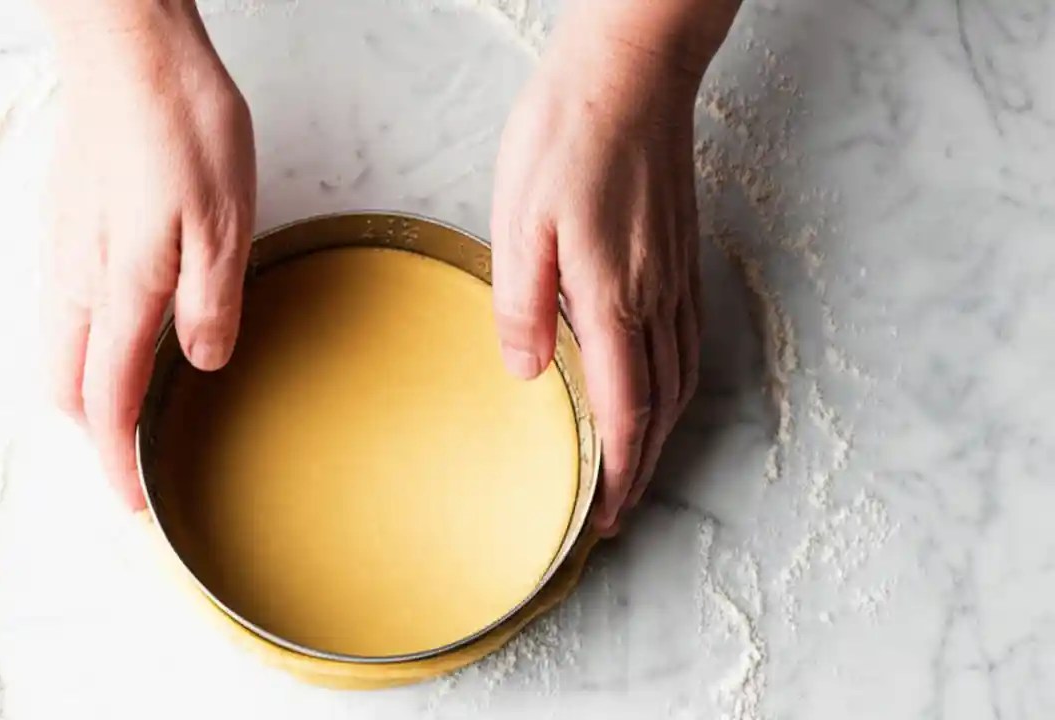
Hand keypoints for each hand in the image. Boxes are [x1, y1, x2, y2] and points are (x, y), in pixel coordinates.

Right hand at [42, 2, 254, 508]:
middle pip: (70, 386)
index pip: (109, 405)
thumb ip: (211, 304)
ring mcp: (64, 248)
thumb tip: (203, 363)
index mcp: (122, 293)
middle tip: (138, 460)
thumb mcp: (223, 223)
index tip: (135, 508)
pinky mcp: (66, 220)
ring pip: (62, 347)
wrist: (129, 52)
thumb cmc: (181, 128)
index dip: (119, 465)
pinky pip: (64, 306)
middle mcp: (79, 280)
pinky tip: (125, 327)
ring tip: (135, 405)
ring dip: (91, 390)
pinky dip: (87, 343)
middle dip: (98, 435)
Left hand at [491, 5, 720, 534]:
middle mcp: (655, 296)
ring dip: (663, 432)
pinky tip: (660, 385)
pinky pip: (690, 338)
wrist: (629, 73)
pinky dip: (677, 383)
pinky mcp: (679, 252)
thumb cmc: (566, 136)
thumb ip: (522, 305)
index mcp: (612, 296)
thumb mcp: (518, 220)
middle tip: (620, 510)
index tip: (607, 515)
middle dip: (643, 468)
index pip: (626, 409)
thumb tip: (527, 373)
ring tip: (639, 464)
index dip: (619, 472)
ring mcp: (675, 274)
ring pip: (682, 377)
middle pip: (662, 406)